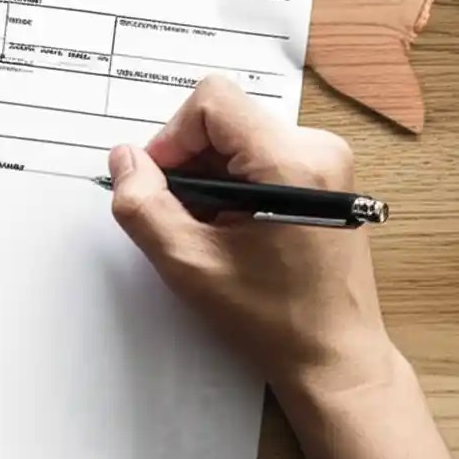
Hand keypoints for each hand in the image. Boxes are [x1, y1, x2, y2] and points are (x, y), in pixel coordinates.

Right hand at [108, 77, 390, 394]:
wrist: (334, 357)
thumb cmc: (275, 320)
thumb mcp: (190, 265)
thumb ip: (144, 206)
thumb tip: (124, 160)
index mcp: (293, 161)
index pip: (212, 101)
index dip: (172, 137)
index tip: (160, 183)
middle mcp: (318, 148)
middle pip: (224, 119)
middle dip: (189, 163)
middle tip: (182, 218)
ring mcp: (326, 161)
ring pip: (237, 138)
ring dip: (209, 178)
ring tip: (210, 231)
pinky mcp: (325, 176)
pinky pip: (259, 155)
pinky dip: (232, 185)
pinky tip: (231, 230)